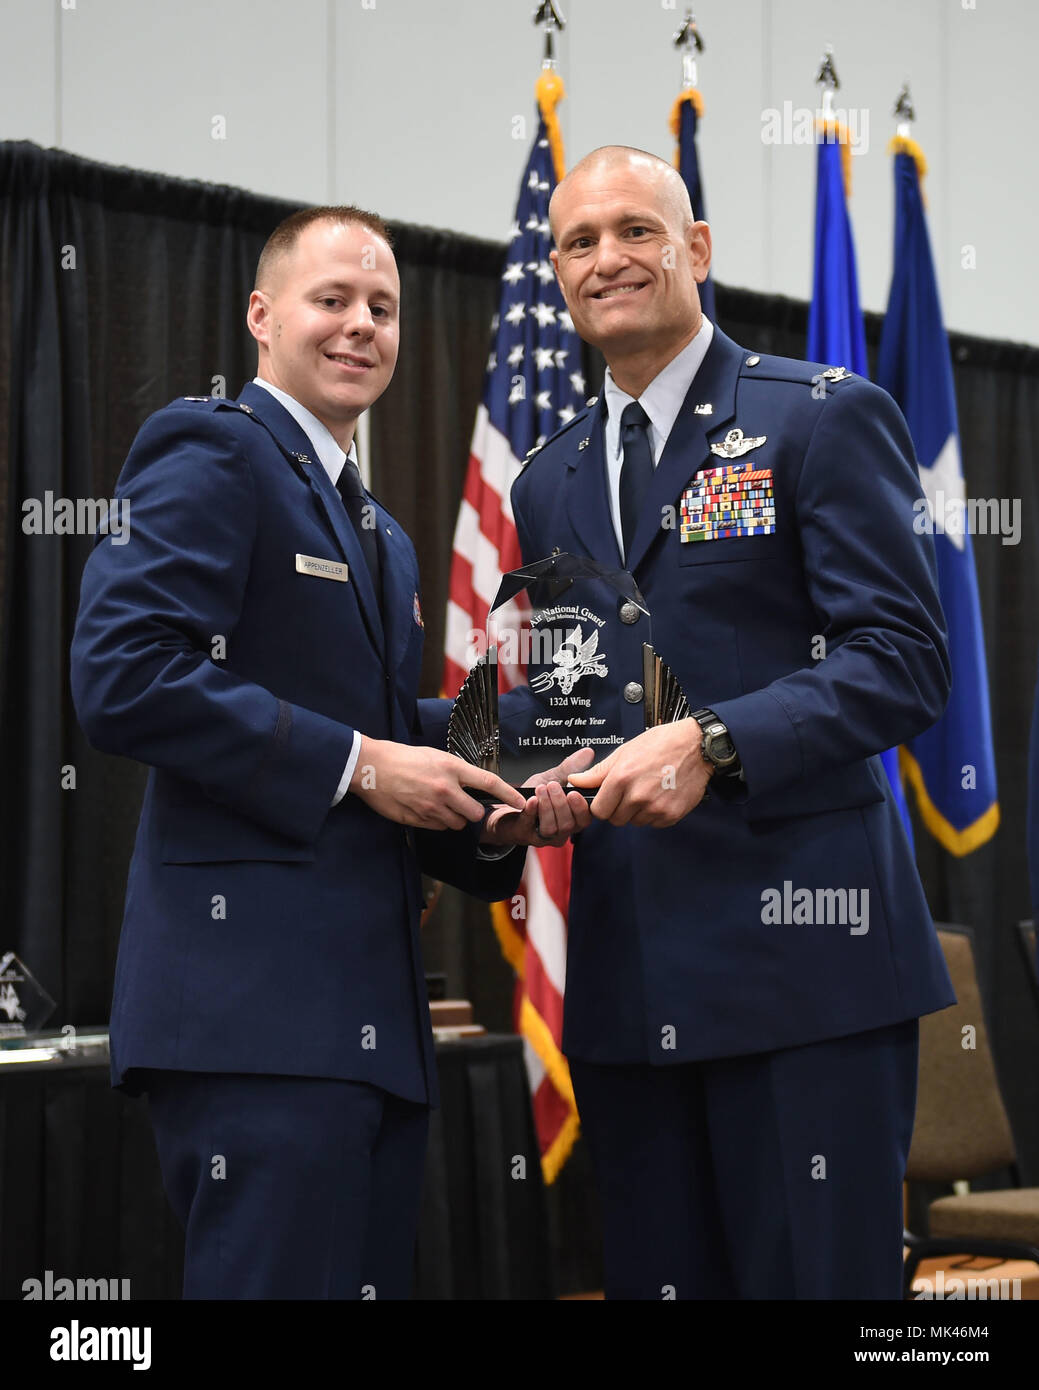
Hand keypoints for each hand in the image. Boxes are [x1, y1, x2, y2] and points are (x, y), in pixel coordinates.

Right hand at [350, 737, 525, 829]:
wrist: (372, 768)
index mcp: (452, 768)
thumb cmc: (403, 758)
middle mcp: (445, 789)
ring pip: (457, 824)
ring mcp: (431, 807)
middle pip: (475, 814)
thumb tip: (475, 784)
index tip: (520, 801)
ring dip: (455, 819)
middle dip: (473, 812)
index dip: (508, 794)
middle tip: (464, 805)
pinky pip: (439, 828)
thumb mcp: (436, 756)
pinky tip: (426, 809)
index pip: (489, 783)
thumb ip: (456, 772)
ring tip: (440, 805)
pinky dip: (438, 822)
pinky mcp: (418, 819)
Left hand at [482, 747, 594, 847]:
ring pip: (551, 828)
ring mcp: (543, 836)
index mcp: (572, 818)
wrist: (506, 805)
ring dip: (547, 807)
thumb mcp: (552, 778)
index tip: (575, 793)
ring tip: (541, 789)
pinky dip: (532, 812)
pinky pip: (529, 826)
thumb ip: (570, 768)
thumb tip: (588, 752)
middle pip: (569, 824)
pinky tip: (531, 800)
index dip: (582, 807)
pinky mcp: (524, 835)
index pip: (585, 818)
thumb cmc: (531, 795)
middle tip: (553, 785)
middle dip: (561, 804)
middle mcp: (561, 831)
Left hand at [566, 721, 711, 826]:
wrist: (696, 746)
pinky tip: (661, 795)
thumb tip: (575, 781)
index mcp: (621, 778)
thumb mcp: (624, 752)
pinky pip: (654, 823)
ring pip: (635, 822)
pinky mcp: (671, 815)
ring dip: (637, 812)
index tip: (608, 798)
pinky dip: (655, 814)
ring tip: (649, 789)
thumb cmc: (660, 744)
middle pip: (616, 819)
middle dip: (619, 809)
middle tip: (631, 791)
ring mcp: (656, 808)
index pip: (599, 811)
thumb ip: (598, 772)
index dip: (602, 805)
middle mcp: (638, 796)